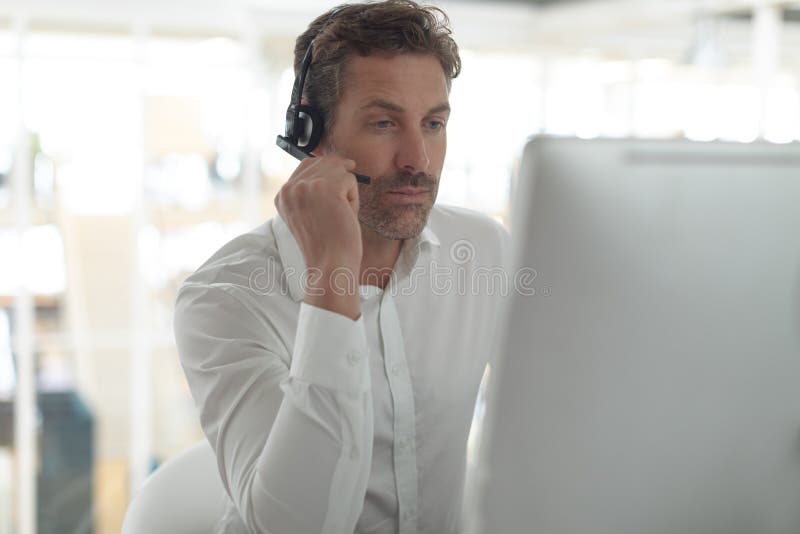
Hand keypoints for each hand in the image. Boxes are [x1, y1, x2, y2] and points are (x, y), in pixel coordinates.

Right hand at [275, 154, 361, 318]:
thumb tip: (339, 164)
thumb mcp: (312, 213)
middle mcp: (291, 188)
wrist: (330, 264)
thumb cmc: (327, 244)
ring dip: (347, 191)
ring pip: (339, 170)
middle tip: (347, 199)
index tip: (343, 172)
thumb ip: (314, 191)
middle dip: (341, 178)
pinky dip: (354, 198)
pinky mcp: (327, 187)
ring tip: (341, 214)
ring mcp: (307, 186)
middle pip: (324, 162)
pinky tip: (346, 216)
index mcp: (283, 195)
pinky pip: (351, 179)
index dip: (328, 167)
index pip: (306, 164)